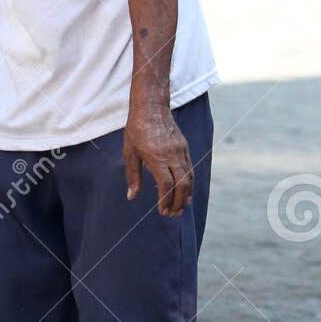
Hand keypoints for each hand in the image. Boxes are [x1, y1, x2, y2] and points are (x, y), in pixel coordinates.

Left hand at [123, 97, 193, 216]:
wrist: (151, 107)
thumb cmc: (136, 129)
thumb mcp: (129, 152)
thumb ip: (133, 176)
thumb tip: (132, 196)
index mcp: (156, 158)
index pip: (166, 185)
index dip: (165, 201)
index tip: (162, 211)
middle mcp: (172, 156)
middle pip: (182, 185)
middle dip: (178, 203)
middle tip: (172, 214)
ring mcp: (181, 151)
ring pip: (189, 178)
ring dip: (186, 195)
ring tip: (180, 208)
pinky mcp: (185, 148)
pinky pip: (190, 169)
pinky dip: (189, 183)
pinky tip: (185, 191)